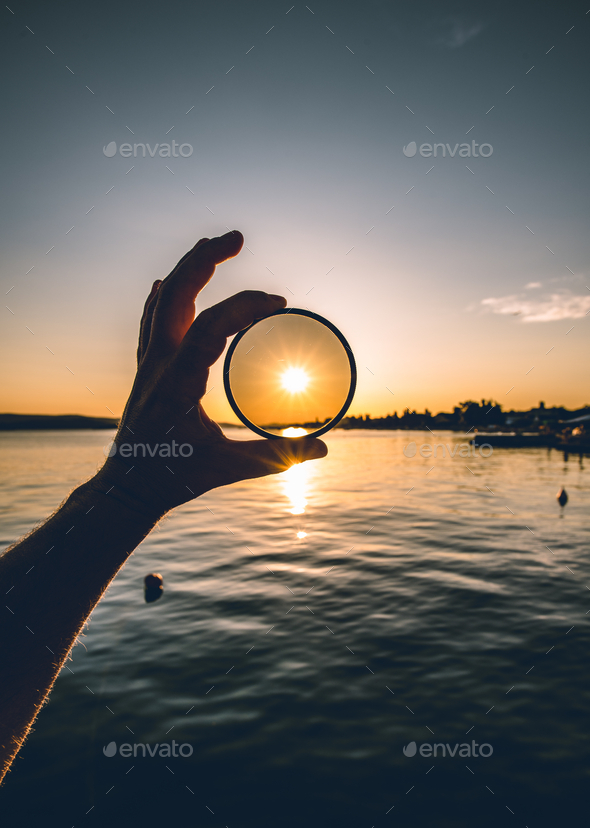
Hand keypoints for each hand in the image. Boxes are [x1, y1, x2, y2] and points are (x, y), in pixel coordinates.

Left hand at [93, 230, 326, 515]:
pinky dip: (163, 297)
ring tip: (213, 246)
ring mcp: (149, 364)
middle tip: (237, 237)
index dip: (245, 306)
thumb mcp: (229, 469)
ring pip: (162, 301)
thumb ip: (277, 456)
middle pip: (176, 294)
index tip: (278, 302)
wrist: (126, 488)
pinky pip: (151, 321)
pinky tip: (166, 283)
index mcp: (178, 384)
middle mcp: (159, 365)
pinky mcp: (147, 369)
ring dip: (188, 269)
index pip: (211, 326)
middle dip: (205, 259)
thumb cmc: (174, 479)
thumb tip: (323, 449)